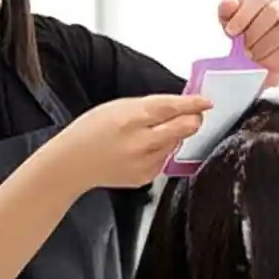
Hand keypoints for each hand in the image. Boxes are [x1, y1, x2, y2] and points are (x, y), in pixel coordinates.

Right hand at [53, 94, 211, 190]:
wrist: (73, 163)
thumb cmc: (92, 131)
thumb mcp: (118, 107)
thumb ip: (150, 106)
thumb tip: (181, 106)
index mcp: (130, 119)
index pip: (171, 108)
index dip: (192, 104)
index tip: (206, 102)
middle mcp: (139, 142)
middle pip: (183, 129)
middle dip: (193, 120)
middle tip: (194, 115)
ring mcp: (144, 162)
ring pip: (176, 144)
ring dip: (174, 136)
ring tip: (151, 133)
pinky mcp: (146, 177)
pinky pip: (165, 159)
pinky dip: (162, 151)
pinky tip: (143, 149)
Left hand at [219, 0, 278, 74]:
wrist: (251, 59)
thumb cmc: (240, 33)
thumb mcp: (228, 21)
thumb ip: (227, 10)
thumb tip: (231, 2)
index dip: (245, 14)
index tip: (231, 31)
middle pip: (274, 11)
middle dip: (255, 31)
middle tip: (243, 46)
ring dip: (264, 45)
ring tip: (251, 54)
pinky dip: (273, 55)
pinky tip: (262, 60)